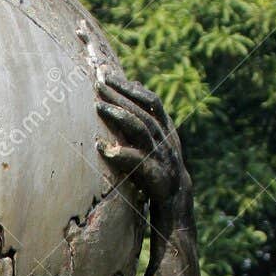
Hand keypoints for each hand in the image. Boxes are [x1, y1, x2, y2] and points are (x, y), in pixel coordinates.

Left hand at [96, 74, 189, 214]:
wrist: (176, 200)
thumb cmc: (158, 165)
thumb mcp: (154, 136)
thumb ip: (144, 112)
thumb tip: (134, 83)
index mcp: (165, 128)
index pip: (149, 100)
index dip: (130, 87)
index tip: (107, 75)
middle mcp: (164, 138)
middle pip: (142, 111)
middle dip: (120, 95)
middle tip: (99, 82)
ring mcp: (161, 156)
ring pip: (142, 130)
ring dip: (120, 116)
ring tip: (99, 106)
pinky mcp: (156, 176)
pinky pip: (139, 162)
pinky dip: (121, 154)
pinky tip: (103, 149)